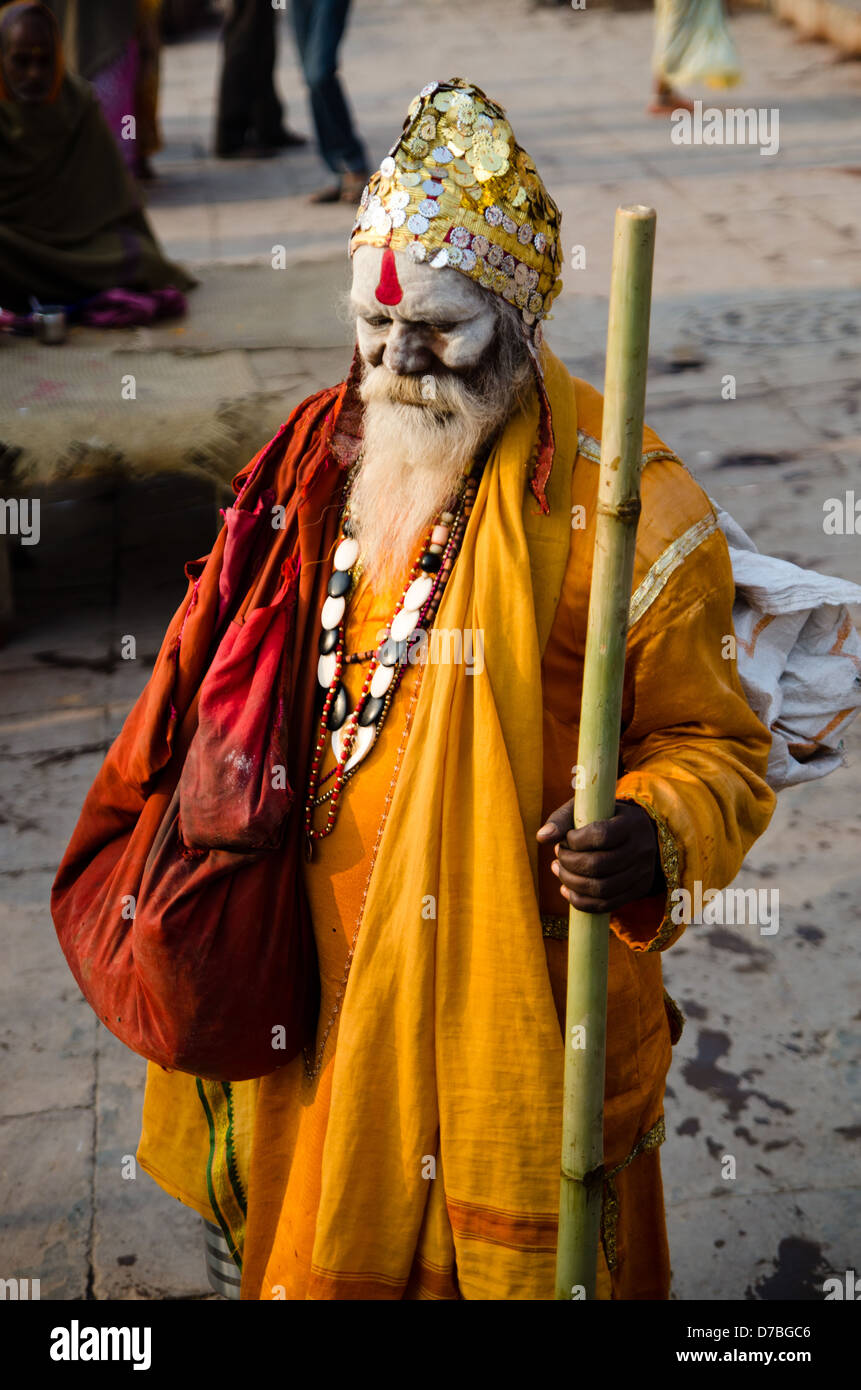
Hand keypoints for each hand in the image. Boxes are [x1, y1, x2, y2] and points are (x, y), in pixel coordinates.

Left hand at [536, 799, 662, 914]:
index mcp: (631, 823)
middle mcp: (641, 848)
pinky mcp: (638, 890)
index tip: (567, 838)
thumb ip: (562, 820)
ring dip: (571, 882)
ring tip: (559, 870)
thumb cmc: (604, 819)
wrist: (639, 834)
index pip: (602, 835)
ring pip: (601, 888)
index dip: (576, 840)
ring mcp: (642, 872)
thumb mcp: (586, 810)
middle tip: (558, 856)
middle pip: (599, 865)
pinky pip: (606, 905)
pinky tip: (566, 890)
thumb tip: (541, 837)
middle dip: (569, 863)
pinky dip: (581, 901)